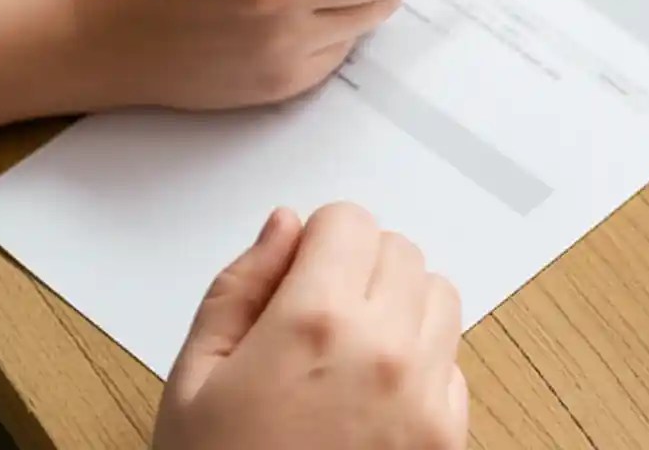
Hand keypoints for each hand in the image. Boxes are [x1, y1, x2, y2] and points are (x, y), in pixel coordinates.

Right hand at [153, 203, 467, 449]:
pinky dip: (423, 361)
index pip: (350, 220)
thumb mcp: (194, 379)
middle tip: (316, 315)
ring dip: (401, 305)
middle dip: (358, 266)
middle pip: (401, 250)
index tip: (299, 272)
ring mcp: (426, 393)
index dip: (317, 241)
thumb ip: (239, 287)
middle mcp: (385, 348)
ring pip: (439, 295)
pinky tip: (374, 394)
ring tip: (348, 352)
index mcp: (315, 323)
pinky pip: (454, 359)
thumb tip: (283, 227)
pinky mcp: (449, 433)